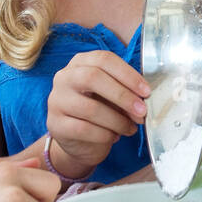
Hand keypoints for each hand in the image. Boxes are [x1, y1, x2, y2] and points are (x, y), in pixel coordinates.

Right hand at [47, 50, 150, 170]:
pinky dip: (105, 135)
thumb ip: (126, 91)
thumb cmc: (99, 111)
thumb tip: (144, 99)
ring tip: (130, 128)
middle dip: (123, 95)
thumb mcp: (112, 96)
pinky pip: (84, 129)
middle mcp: (64, 77)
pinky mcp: (55, 124)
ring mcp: (56, 100)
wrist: (78, 141)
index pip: (104, 59)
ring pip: (91, 108)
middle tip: (141, 111)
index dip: (128, 74)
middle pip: (93, 77)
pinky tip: (114, 137)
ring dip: (118, 120)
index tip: (146, 91)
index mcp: (80, 63)